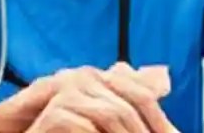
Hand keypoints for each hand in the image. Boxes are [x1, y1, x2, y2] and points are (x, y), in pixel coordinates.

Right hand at [0, 64, 175, 132]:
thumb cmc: (40, 130)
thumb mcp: (87, 122)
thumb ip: (118, 106)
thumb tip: (163, 79)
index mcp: (96, 78)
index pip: (142, 94)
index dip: (160, 121)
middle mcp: (84, 77)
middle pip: (133, 102)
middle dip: (150, 130)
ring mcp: (66, 88)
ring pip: (114, 116)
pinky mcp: (53, 108)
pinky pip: (85, 126)